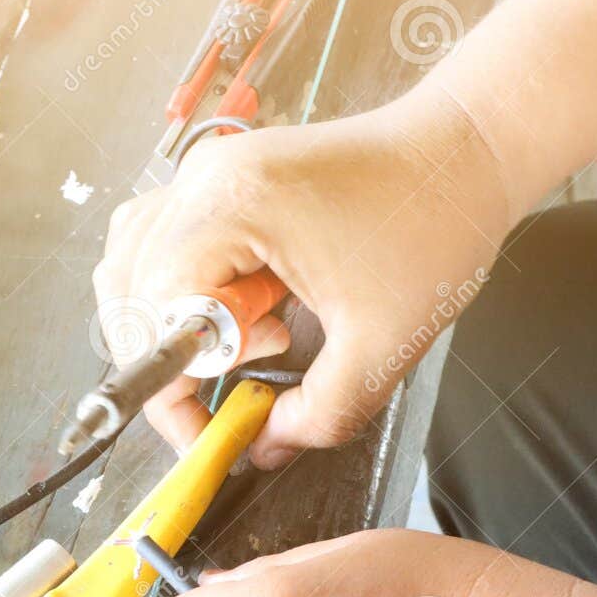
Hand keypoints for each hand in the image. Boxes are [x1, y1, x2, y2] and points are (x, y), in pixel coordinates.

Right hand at [93, 86, 512, 462]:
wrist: (465, 150)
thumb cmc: (434, 223)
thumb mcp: (382, 346)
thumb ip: (318, 414)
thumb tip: (262, 446)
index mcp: (233, 207)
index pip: (155, 316)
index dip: (173, 392)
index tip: (206, 434)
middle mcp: (203, 180)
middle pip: (130, 293)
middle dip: (177, 359)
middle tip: (237, 387)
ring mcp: (205, 173)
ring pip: (131, 265)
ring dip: (170, 321)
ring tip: (251, 333)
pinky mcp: (219, 178)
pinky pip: (158, 241)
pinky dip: (178, 288)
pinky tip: (236, 304)